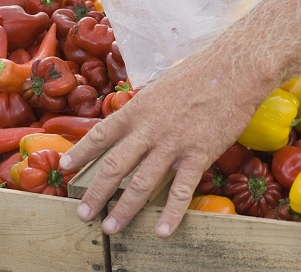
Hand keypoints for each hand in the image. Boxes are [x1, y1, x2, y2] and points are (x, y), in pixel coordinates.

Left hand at [59, 53, 260, 236]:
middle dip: (95, 193)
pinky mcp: (198, 154)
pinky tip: (161, 231)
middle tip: (83, 213)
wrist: (234, 69)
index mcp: (138, 109)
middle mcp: (149, 129)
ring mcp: (173, 144)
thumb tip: (137, 115)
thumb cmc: (200, 71)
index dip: (81, 152)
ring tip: (111, 227)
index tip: (66, 166)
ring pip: (141, 183)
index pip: (101, 134)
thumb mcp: (162, 84)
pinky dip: (171, 214)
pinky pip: (181, 190)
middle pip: (114, 166)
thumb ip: (147, 106)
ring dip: (124, 209)